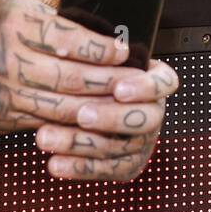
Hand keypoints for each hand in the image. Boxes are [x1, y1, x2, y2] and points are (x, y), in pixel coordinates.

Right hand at [0, 0, 166, 140]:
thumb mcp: (21, 10)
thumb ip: (59, 27)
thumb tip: (107, 42)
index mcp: (14, 26)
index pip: (68, 39)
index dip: (100, 48)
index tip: (124, 50)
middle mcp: (4, 61)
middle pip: (68, 78)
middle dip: (107, 83)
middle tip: (136, 84)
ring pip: (58, 109)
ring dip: (95, 109)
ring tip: (120, 105)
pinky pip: (41, 124)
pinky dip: (68, 124)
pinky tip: (90, 121)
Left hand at [36, 56, 178, 180]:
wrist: (84, 102)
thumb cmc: (91, 73)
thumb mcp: (96, 57)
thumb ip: (94, 54)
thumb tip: (77, 41)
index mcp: (154, 81)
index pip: (163, 82)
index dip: (145, 88)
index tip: (118, 89)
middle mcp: (153, 112)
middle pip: (145, 119)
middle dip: (111, 118)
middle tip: (81, 114)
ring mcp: (143, 142)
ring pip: (117, 146)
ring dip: (80, 143)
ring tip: (46, 136)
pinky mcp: (127, 166)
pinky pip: (105, 170)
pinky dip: (78, 168)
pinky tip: (54, 163)